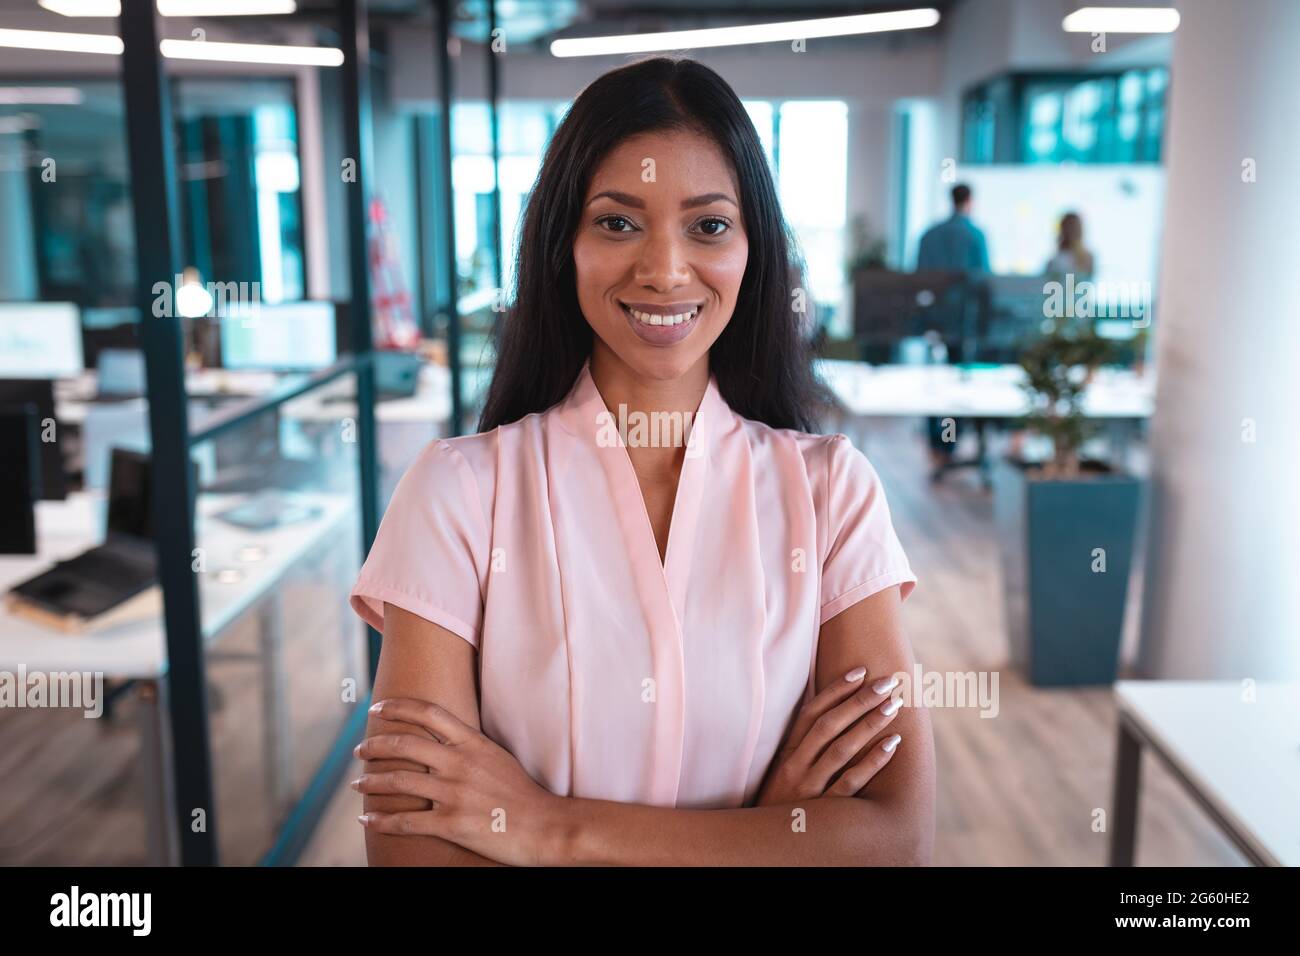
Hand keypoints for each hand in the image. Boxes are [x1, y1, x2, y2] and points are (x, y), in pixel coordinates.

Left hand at [351, 698, 567, 866]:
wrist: (545, 826)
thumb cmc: (522, 793)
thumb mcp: (497, 757)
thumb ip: (470, 746)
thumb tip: (444, 739)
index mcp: (472, 743)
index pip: (428, 713)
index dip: (397, 707)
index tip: (376, 708)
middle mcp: (460, 763)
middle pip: (405, 744)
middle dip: (375, 745)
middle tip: (360, 750)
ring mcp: (454, 794)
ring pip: (398, 781)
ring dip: (371, 782)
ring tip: (358, 783)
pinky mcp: (451, 824)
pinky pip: (406, 820)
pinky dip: (381, 819)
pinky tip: (368, 819)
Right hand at [755, 666, 903, 804]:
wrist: (764, 845)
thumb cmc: (778, 804)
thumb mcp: (781, 772)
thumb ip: (801, 747)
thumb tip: (828, 715)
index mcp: (785, 753)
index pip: (811, 712)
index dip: (835, 690)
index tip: (860, 671)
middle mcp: (795, 766)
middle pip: (829, 724)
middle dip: (859, 699)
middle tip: (887, 681)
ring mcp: (808, 788)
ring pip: (842, 749)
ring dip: (869, 723)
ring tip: (893, 705)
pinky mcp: (823, 810)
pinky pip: (851, 782)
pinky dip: (872, 761)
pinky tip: (892, 744)